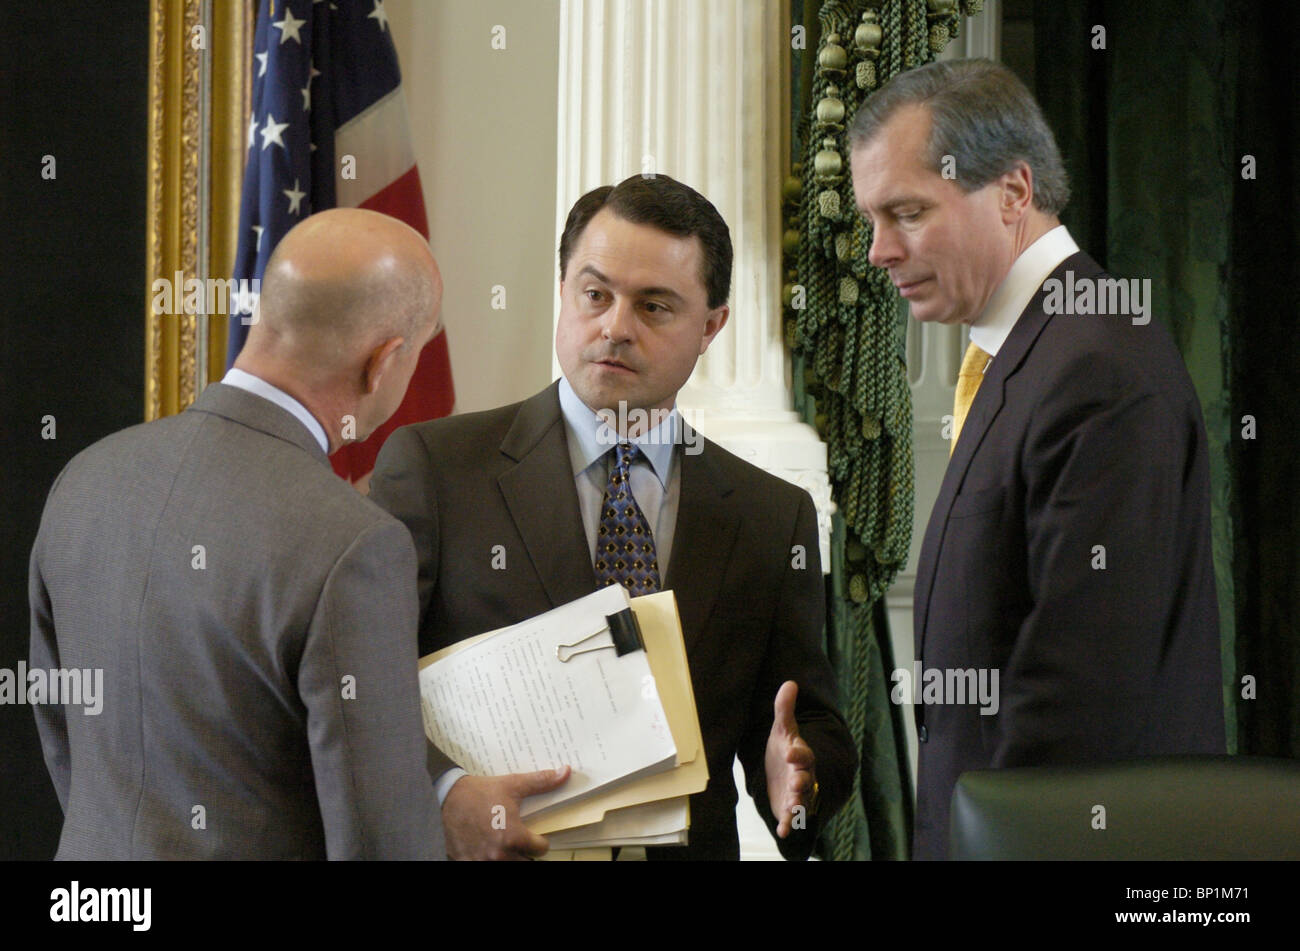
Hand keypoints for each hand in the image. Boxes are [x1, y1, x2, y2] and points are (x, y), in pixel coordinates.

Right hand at [441, 766, 570, 859]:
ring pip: (508, 866)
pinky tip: (486, 846)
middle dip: (524, 851)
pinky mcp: (466, 863)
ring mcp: (481, 862)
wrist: (444, 797)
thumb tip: (565, 772)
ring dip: (509, 857)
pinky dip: (488, 859)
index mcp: (513, 837)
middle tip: (518, 838)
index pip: (540, 850)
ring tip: (504, 843)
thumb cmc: (479, 792)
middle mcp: (498, 855)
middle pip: (525, 862)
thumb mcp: (512, 784)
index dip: (540, 840)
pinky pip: (484, 865)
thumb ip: (541, 782)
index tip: (534, 833)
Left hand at [765, 681, 816, 837]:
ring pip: (800, 800)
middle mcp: (802, 775)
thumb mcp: (782, 729)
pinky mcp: (787, 808)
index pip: (803, 754)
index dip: (799, 753)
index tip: (792, 752)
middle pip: (805, 779)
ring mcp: (796, 793)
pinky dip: (788, 824)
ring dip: (797, 803)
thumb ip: (784, 708)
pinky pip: (790, 817)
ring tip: (792, 808)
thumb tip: (790, 682)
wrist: (782, 772)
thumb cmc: (784, 748)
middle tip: (796, 782)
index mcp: (801, 755)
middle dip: (801, 781)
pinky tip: (782, 830)